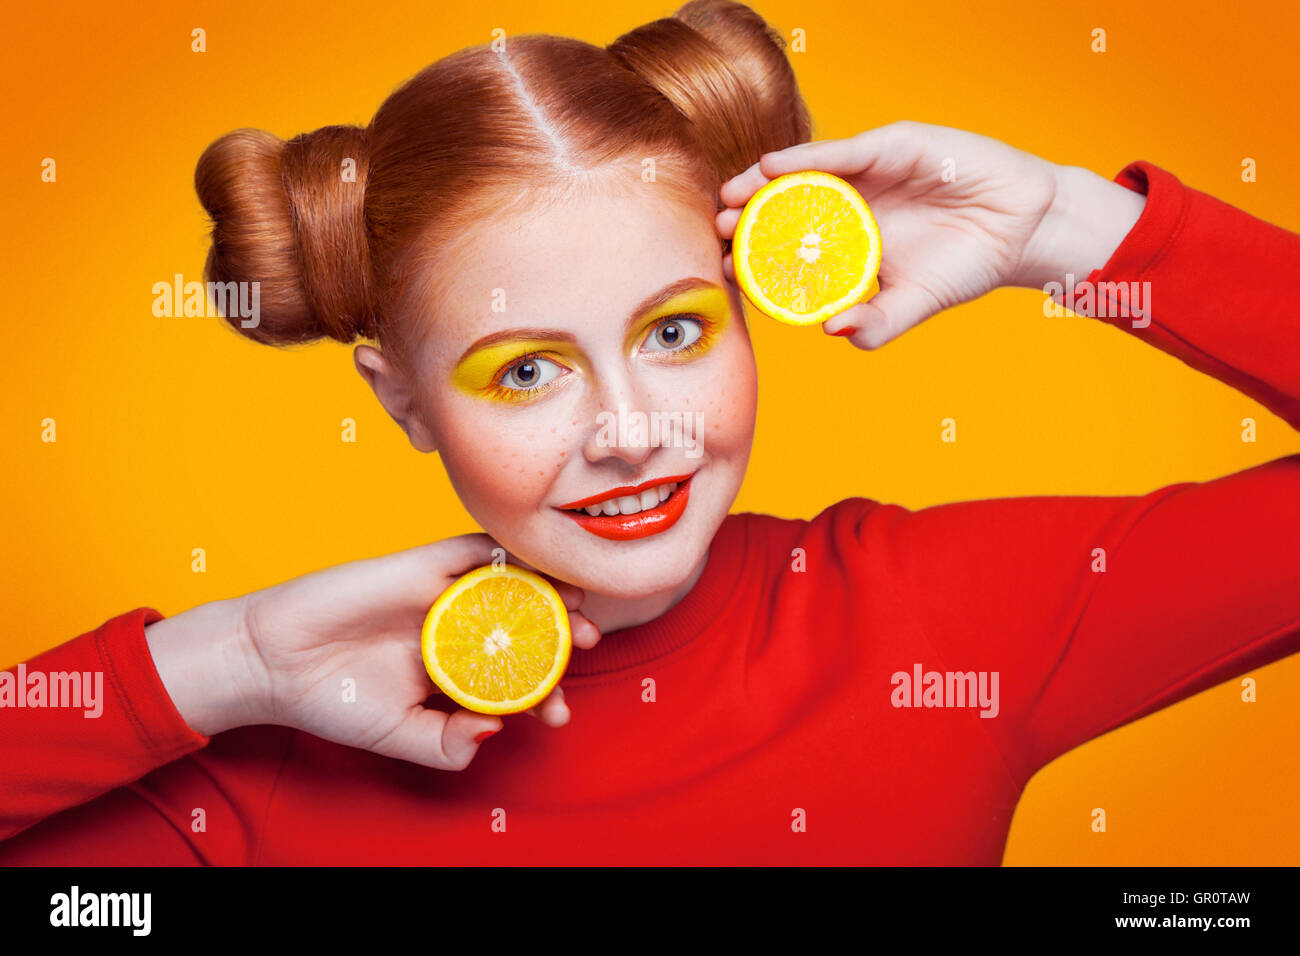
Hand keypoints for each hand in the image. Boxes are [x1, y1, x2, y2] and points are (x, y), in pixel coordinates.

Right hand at [146, 534, 600, 769]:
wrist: (270, 661)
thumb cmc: (331, 701)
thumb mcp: (397, 736)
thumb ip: (446, 743)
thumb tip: (496, 731)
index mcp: (455, 670)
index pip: (516, 677)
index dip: (545, 692)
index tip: (556, 714)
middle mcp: (457, 629)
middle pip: (526, 625)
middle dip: (563, 635)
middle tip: (587, 645)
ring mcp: (443, 594)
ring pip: (511, 585)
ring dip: (548, 592)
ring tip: (577, 609)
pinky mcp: (422, 564)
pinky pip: (473, 550)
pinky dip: (506, 554)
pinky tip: (536, 567)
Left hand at [716, 120, 1064, 348]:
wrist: (1025, 230)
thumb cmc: (968, 264)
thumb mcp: (916, 303)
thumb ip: (877, 324)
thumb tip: (832, 332)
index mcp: (849, 243)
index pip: (790, 250)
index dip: (754, 258)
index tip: (719, 272)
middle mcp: (850, 205)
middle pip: (786, 209)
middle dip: (747, 219)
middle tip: (714, 233)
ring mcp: (869, 174)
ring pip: (804, 175)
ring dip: (761, 185)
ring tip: (729, 199)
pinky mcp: (893, 146)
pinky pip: (842, 151)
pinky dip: (806, 157)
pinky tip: (772, 169)